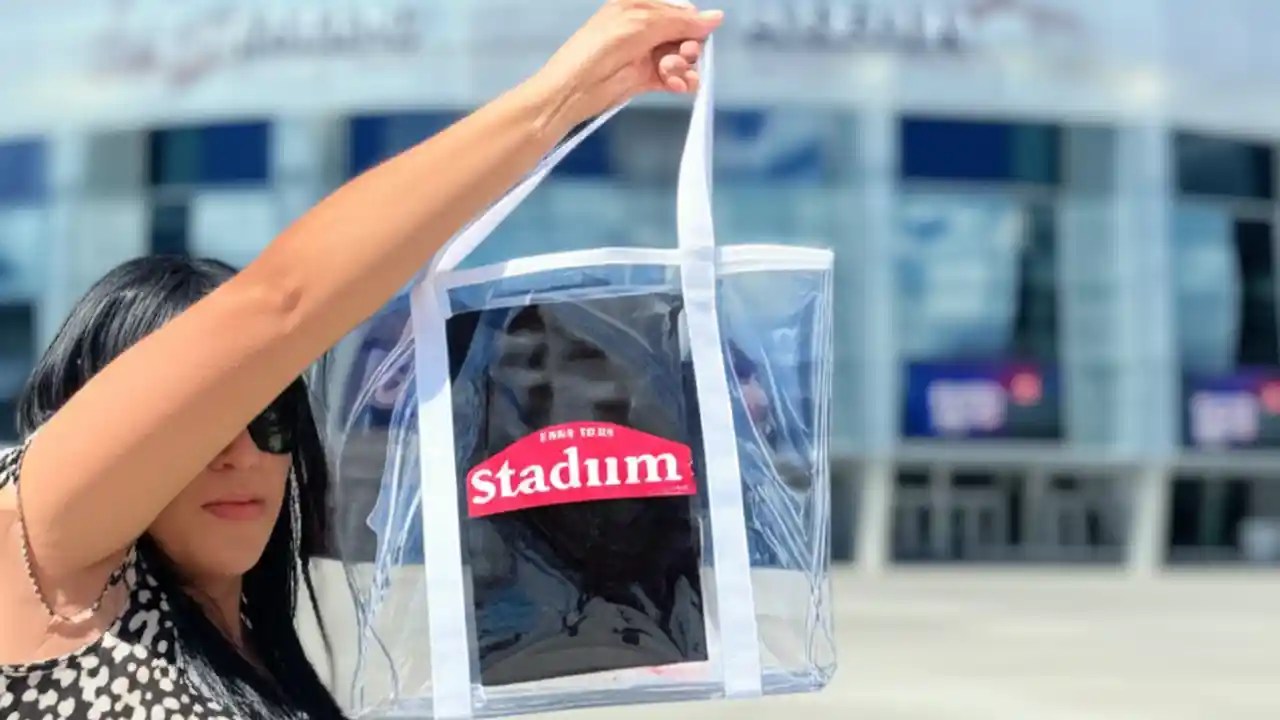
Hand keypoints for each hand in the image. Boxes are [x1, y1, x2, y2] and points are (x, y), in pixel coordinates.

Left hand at [528, 0, 723, 135]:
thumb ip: (680, 21)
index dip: (691, 24)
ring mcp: (647, 53)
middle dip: (688, 47)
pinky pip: (675, 78)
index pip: (681, 10)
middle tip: (681, 57)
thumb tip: (716, 18)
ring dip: (684, 67)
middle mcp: (645, 27)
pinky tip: (678, 87)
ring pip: (682, 58)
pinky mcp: (646, 78)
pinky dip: (680, 83)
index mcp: (641, 5)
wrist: (575, 88)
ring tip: (671, 75)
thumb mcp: (643, 24)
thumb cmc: (602, 47)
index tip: (691, 37)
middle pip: (685, 34)